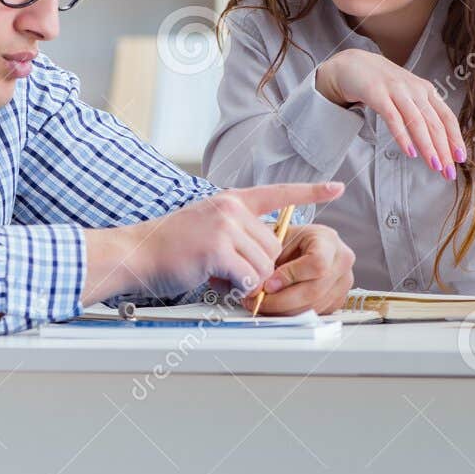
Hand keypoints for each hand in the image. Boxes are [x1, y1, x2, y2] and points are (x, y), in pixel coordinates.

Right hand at [82, 182, 345, 303]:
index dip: (310, 191)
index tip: (337, 186)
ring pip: (264, 265)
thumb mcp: (207, 226)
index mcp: (231, 200)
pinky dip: (238, 288)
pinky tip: (217, 280)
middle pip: (273, 246)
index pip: (277, 192)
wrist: (137, 253)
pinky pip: (248, 277)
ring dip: (247, 280)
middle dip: (257, 267)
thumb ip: (237, 232)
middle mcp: (230, 208)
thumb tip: (265, 259)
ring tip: (217, 273)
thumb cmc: (170, 247)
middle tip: (227, 270)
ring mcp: (224, 226)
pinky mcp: (218, 248)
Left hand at [252, 223, 354, 315]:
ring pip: (313, 306)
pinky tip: (278, 307)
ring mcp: (343, 283)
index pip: (317, 263)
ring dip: (284, 310)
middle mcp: (342, 262)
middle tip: (259, 301)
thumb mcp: (280, 239)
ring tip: (264, 304)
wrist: (306, 245)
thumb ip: (272, 259)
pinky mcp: (338, 300)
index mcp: (329, 241)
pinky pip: (315, 313)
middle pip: (314, 291)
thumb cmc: (292, 240)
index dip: (291, 276)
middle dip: (281, 300)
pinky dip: (293, 314)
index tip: (268, 283)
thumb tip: (264, 287)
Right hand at [314, 49, 464, 179]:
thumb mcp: (407, 95)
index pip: (447, 117)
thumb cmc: (381, 84)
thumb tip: (436, 139)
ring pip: (417, 121)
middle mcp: (415, 90)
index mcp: (426, 91)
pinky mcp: (377, 93)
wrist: (353, 64)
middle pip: (434, 122)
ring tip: (434, 165)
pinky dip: (402, 136)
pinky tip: (409, 151)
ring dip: (428, 146)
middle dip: (444, 149)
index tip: (461, 158)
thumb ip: (420, 112)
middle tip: (449, 171)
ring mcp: (396, 90)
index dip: (455, 138)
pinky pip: (392, 117)